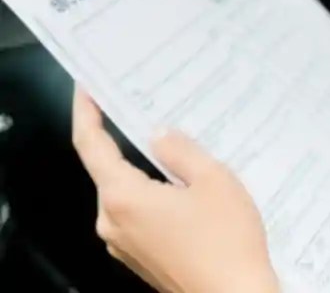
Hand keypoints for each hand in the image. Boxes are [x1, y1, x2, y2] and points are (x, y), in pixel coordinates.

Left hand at [70, 87, 278, 292]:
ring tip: (179, 150)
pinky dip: (155, 195)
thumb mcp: (214, 181)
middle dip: (125, 140)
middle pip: (109, 170)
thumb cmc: (227, 241)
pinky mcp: (139, 256)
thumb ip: (182, 151)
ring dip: (146, 170)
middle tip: (148, 110)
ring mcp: (123, 243)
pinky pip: (138, 214)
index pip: (91, 145)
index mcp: (123, 197)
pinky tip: (185, 189)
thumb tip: (158, 135)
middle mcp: (112, 221)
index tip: (87, 88)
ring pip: (127, 193)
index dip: (86, 112)